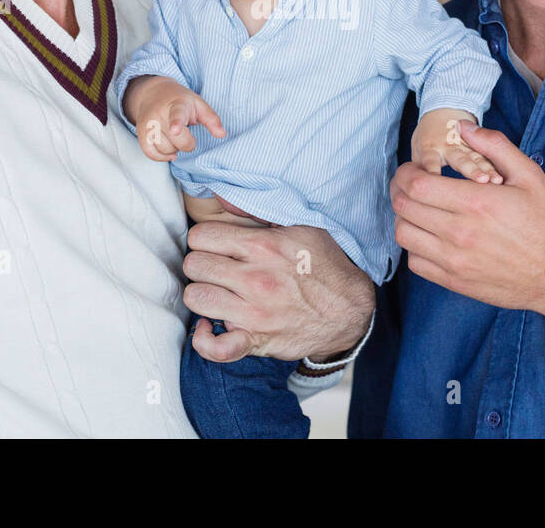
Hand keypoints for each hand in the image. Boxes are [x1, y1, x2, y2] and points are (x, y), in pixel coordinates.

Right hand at [123, 75, 224, 160]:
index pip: (177, 115)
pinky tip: (169, 151)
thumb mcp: (198, 103)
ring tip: (175, 137)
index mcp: (177, 104)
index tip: (175, 130)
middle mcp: (159, 114)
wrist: (152, 93)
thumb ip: (211, 119)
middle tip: (186, 132)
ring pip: (164, 149)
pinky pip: (150, 153)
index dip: (176, 123)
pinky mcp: (141, 134)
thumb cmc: (180, 100)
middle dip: (187, 143)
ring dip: (174, 149)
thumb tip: (222, 134)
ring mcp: (148, 124)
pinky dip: (161, 157)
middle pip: (176, 140)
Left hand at [182, 222, 374, 362]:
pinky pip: (215, 347)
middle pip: (194, 265)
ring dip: (201, 294)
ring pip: (196, 298)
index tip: (213, 245)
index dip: (203, 239)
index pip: (201, 236)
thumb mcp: (301, 226)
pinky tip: (208, 326)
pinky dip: (204, 339)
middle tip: (214, 267)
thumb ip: (261, 211)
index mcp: (263, 246)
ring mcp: (253, 312)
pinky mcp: (256, 340)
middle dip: (201, 264)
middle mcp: (255, 278)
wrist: (349, 310)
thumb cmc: (325, 265)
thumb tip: (224, 197)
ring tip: (214, 291)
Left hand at [392, 122, 544, 334]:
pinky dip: (414, 246)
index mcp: (475, 202)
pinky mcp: (455, 281)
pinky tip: (429, 235)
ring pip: (404, 235)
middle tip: (411, 183)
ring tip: (419, 208)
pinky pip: (415, 262)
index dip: (406, 172)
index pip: (416, 184)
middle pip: (403, 207)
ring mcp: (455, 260)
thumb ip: (494, 145)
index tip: (414, 169)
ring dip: (405, 217)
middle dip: (400, 189)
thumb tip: (463, 127)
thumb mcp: (529, 175)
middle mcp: (460, 233)